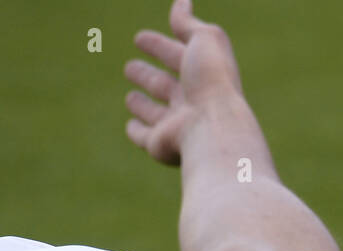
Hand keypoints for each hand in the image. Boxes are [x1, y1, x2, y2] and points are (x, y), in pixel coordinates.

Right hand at [124, 0, 244, 164]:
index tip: (139, 38)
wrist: (213, 128)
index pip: (178, 56)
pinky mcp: (162, 144)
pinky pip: (147, 138)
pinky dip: (137, 131)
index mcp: (204, 77)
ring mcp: (177, 126)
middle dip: (149, 77)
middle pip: (167, 87)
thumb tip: (182, 1)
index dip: (160, 46)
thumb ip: (190, 24)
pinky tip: (130, 126)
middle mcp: (193, 103)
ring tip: (130, 98)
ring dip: (143, 106)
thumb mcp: (205, 41)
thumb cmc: (212, 83)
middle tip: (130, 68)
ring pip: (157, 114)